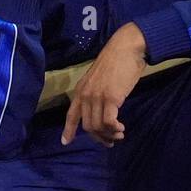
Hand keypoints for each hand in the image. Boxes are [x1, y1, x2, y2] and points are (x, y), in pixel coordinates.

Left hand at [61, 22, 147, 147]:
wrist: (125, 48)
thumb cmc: (116, 62)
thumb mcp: (99, 80)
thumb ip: (96, 94)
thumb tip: (102, 112)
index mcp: (80, 91)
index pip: (71, 115)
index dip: (68, 130)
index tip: (65, 142)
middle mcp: (85, 95)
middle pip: (87, 126)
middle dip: (99, 137)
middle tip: (111, 141)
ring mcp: (96, 97)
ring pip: (97, 126)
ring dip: (109, 134)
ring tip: (119, 134)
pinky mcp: (110, 98)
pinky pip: (109, 122)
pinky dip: (114, 128)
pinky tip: (121, 128)